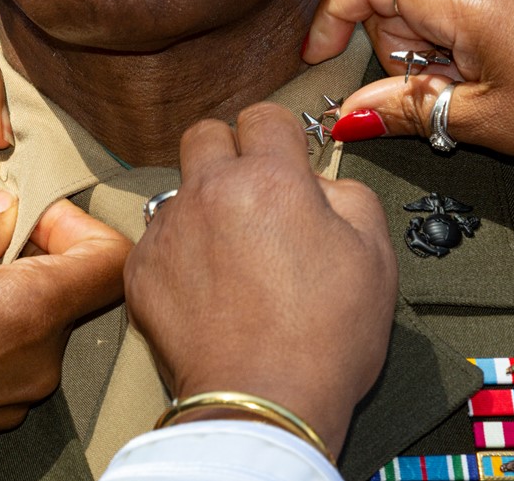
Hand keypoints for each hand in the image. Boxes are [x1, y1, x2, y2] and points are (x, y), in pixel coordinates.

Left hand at [124, 103, 396, 455]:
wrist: (264, 399)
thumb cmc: (324, 338)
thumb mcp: (374, 254)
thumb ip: (345, 194)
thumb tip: (317, 180)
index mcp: (270, 179)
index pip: (263, 115)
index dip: (279, 135)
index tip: (283, 157)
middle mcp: (209, 192)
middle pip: (204, 134)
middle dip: (228, 152)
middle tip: (250, 190)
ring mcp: (168, 229)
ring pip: (179, 189)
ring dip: (202, 206)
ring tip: (231, 254)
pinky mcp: (140, 268)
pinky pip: (157, 238)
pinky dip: (178, 252)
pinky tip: (206, 286)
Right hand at [305, 0, 513, 167]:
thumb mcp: (482, 121)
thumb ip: (404, 112)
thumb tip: (348, 116)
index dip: (331, 16)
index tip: (316, 58)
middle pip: (396, 4)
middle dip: (395, 58)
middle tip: (430, 104)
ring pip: (428, 17)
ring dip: (428, 64)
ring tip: (471, 104)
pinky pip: (461, 19)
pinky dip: (455, 57)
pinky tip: (485, 91)